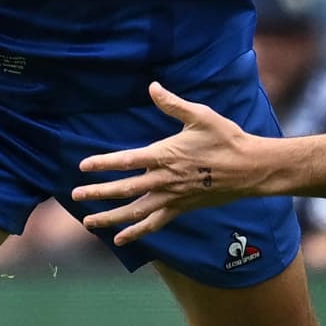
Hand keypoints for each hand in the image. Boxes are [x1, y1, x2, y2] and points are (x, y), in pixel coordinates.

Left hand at [73, 83, 264, 243]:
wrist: (250, 168)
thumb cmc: (226, 138)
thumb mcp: (200, 115)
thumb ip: (173, 104)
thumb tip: (153, 86)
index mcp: (166, 155)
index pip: (127, 161)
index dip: (103, 164)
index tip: (83, 166)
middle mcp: (165, 180)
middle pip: (124, 189)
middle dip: (97, 193)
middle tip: (75, 195)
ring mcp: (172, 197)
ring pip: (135, 212)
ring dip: (110, 217)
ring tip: (88, 223)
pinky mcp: (181, 208)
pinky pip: (154, 224)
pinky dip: (136, 233)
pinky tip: (120, 239)